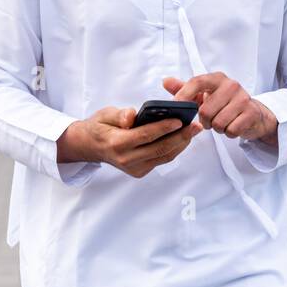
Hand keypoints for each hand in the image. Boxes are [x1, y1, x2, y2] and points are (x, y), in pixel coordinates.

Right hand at [56, 106, 202, 178]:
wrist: (90, 146)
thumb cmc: (99, 126)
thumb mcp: (104, 114)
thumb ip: (119, 115)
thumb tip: (132, 115)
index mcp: (117, 144)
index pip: (145, 136)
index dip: (164, 128)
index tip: (180, 120)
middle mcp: (126, 159)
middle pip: (160, 149)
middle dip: (181, 137)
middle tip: (196, 125)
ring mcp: (134, 168)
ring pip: (164, 156)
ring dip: (182, 144)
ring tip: (194, 130)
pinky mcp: (140, 171)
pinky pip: (161, 159)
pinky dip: (174, 149)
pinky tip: (183, 137)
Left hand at [162, 73, 277, 145]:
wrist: (253, 114)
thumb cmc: (224, 103)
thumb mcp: (204, 94)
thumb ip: (184, 89)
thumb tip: (166, 81)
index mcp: (217, 78)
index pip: (196, 82)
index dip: (184, 95)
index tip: (177, 106)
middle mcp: (231, 85)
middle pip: (205, 110)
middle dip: (205, 121)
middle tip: (210, 119)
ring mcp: (243, 98)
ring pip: (218, 123)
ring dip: (217, 128)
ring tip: (222, 121)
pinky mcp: (252, 113)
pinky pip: (231, 130)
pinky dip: (229, 133)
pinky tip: (232, 126)